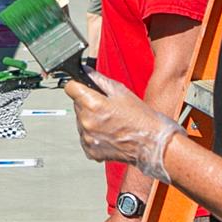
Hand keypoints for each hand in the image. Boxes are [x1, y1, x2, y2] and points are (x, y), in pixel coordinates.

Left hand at [64, 68, 182, 181]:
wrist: (152, 143)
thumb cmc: (141, 118)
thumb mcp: (121, 91)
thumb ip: (98, 79)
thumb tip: (85, 70)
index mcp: (92, 104)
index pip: (70, 87)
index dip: (77, 85)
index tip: (83, 87)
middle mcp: (86, 122)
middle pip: (77, 105)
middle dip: (88, 103)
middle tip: (107, 107)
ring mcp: (88, 138)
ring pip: (81, 121)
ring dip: (90, 119)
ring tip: (110, 121)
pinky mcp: (90, 151)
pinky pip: (86, 137)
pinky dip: (94, 134)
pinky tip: (108, 133)